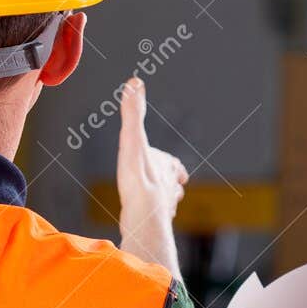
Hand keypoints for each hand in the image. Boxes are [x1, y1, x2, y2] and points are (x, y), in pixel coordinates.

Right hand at [117, 78, 186, 273]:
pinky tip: (147, 224)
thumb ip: (133, 112)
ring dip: (163, 202)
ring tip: (155, 205)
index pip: (171, 162)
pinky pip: (157, 222)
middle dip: (168, 183)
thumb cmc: (138, 177)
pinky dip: (153, 220)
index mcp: (166, 166)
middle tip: (164, 185)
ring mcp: (166, 207)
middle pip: (172, 184)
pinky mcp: (156, 226)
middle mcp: (170, 187)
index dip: (169, 163)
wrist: (143, 215)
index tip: (173, 167)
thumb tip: (135, 81)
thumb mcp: (133, 139)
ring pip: (168, 203)